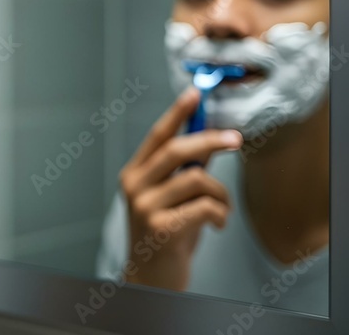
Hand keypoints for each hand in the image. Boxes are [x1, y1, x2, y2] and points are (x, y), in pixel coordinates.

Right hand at [119, 87, 242, 290]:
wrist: (151, 277)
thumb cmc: (165, 233)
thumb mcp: (171, 198)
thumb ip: (185, 170)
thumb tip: (211, 140)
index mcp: (134, 174)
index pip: (157, 135)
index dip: (177, 112)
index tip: (196, 93)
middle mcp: (135, 186)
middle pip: (177, 150)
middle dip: (210, 141)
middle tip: (236, 139)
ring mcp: (145, 207)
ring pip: (198, 180)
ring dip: (221, 194)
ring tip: (221, 209)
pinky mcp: (161, 229)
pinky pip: (206, 207)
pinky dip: (220, 215)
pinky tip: (215, 225)